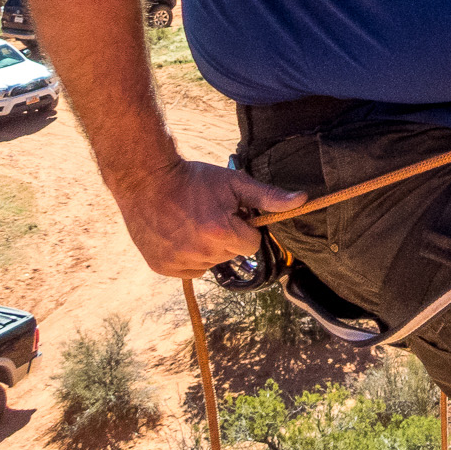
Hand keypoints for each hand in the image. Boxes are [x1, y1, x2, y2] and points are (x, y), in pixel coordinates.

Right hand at [111, 158, 306, 278]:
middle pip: (230, 254)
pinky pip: (189, 270)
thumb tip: (303, 199)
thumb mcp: (235, 183)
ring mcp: (178, 262)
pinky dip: (188, 256)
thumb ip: (269, 197)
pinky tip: (179, 234)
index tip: (229, 212)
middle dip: (225, 237)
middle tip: (208, 214)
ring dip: (207, 248)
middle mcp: (200, 252)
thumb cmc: (196, 179)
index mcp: (222, 233)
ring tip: (191, 222)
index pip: (251, 244)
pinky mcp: (161, 267)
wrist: (147, 179)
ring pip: (210, 263)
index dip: (243, 227)